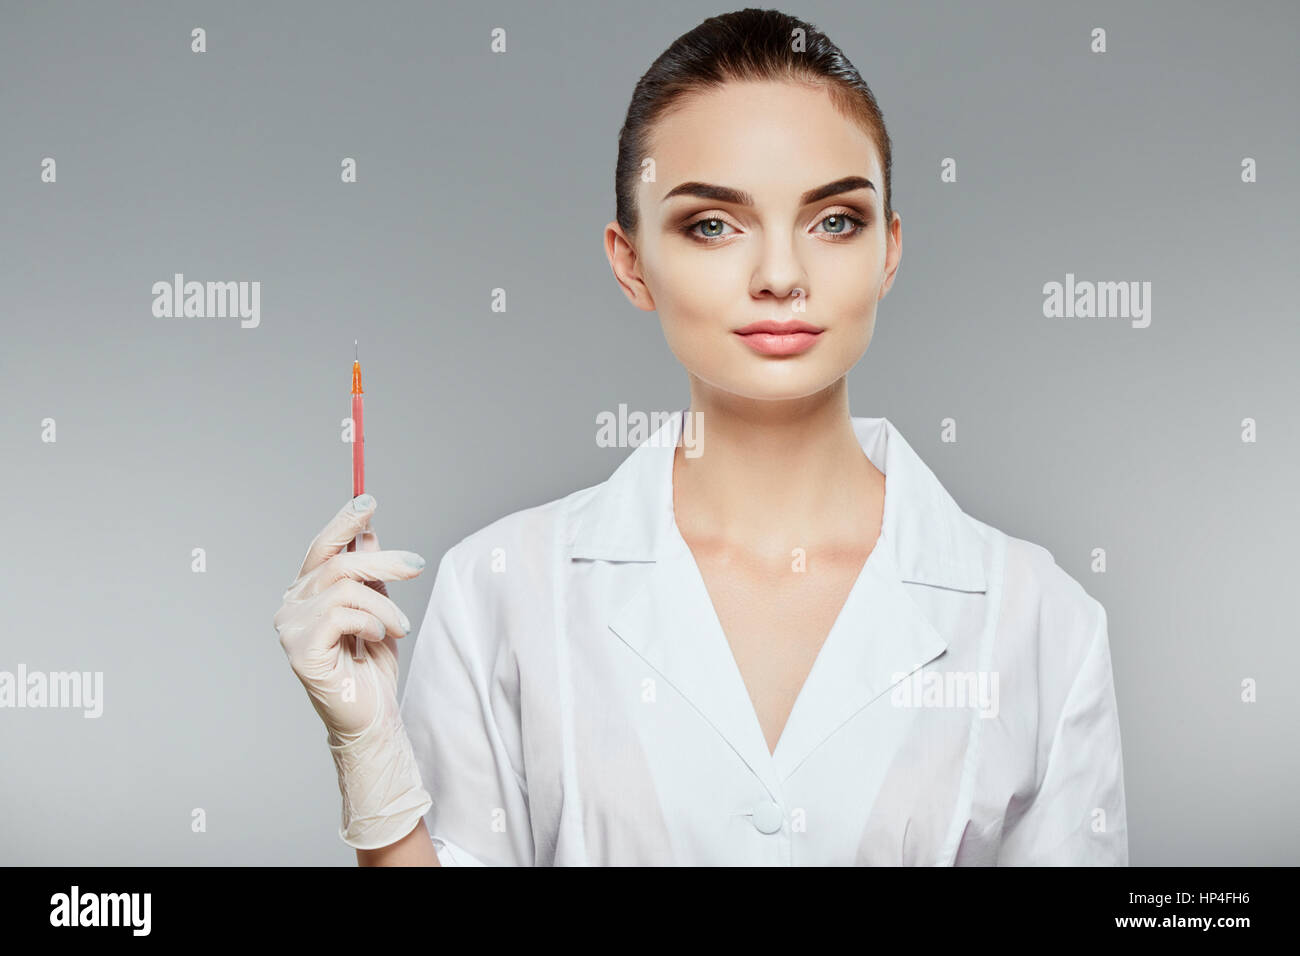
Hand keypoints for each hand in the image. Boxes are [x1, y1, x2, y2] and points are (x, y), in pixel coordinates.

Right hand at [273, 494, 425, 740]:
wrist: (372, 717)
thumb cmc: (372, 667)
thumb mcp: (378, 609)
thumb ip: (369, 574)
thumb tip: (368, 533)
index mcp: (308, 593)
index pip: (323, 547)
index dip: (344, 521)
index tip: (369, 500)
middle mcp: (292, 605)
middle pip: (338, 561)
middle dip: (383, 560)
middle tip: (417, 566)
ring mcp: (290, 627)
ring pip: (345, 587)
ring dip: (384, 606)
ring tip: (399, 629)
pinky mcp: (298, 649)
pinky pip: (341, 614)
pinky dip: (370, 623)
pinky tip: (376, 641)